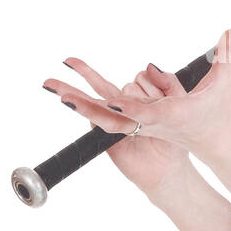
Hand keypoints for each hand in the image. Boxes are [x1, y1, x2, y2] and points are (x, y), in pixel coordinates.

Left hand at [42, 28, 230, 166]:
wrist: (211, 142)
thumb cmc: (217, 113)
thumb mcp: (223, 84)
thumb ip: (226, 55)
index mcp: (167, 115)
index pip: (141, 110)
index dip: (125, 107)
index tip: (109, 102)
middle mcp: (146, 121)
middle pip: (108, 114)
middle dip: (82, 103)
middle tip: (58, 94)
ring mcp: (136, 123)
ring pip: (105, 110)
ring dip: (82, 100)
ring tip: (53, 86)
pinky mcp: (132, 120)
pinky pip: (104, 109)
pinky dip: (85, 101)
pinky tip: (65, 90)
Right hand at [42, 60, 189, 196]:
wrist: (170, 170)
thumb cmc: (174, 141)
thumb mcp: (178, 106)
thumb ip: (168, 84)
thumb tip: (149, 66)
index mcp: (138, 101)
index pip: (133, 81)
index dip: (146, 82)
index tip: (136, 87)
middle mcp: (122, 111)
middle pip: (100, 88)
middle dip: (84, 73)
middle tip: (67, 60)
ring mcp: (114, 125)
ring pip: (94, 105)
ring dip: (76, 96)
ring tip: (52, 86)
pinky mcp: (109, 141)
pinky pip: (101, 124)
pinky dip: (93, 113)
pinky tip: (87, 104)